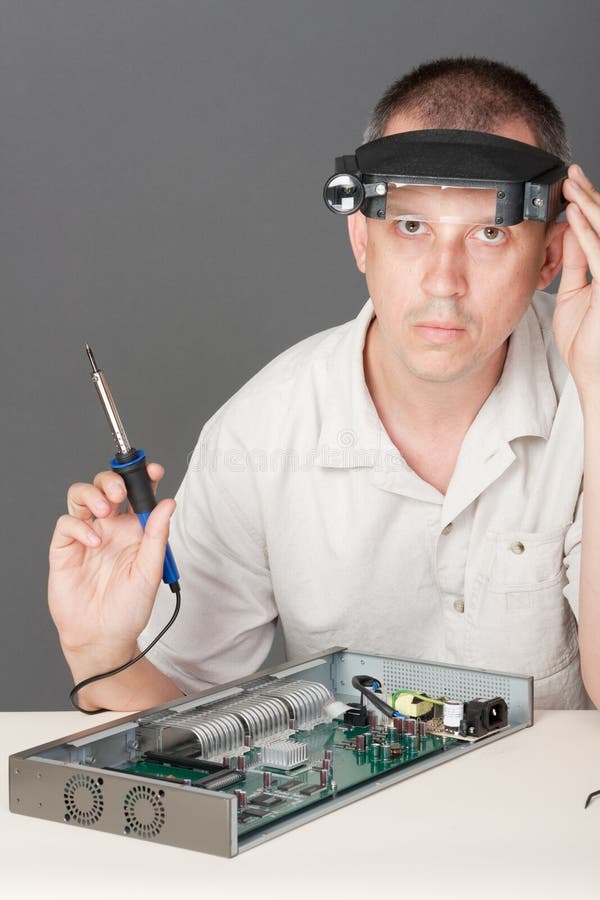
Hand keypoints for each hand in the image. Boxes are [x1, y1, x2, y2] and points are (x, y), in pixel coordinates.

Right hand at [48, 462, 175, 679]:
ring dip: (93, 494)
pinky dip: (79, 526)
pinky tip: (93, 542)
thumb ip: (157, 535)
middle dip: (112, 480)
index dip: (144, 476)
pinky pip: (67, 522)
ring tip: (105, 510)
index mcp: (135, 530)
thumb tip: (168, 503)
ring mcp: (86, 535)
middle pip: (106, 486)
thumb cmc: (129, 608)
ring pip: (82, 495)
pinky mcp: (65, 548)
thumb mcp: (150, 571)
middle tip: (121, 494)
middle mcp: (110, 528)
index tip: (154, 470)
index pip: (139, 493)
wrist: (103, 637)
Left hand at [553, 164, 599, 394]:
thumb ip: (574, 264)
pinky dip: (586, 231)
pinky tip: (574, 214)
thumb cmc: (587, 343)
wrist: (596, 376)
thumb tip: (568, 232)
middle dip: (589, 196)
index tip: (570, 186)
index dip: (588, 206)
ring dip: (589, 205)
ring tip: (571, 184)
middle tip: (570, 174)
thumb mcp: (574, 295)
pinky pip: (599, 253)